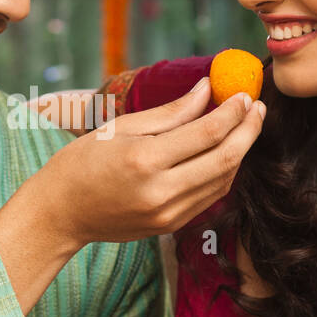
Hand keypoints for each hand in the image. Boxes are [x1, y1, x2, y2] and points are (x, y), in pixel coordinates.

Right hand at [31, 77, 265, 247]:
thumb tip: (207, 90)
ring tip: (245, 125)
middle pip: (225, 158)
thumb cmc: (80, 163)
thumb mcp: (119, 128)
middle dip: (248, 130)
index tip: (244, 93)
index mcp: (144, 160)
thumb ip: (169, 112)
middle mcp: (160, 191)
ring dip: (240, 151)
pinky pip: (210, 196)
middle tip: (257, 107)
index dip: (233, 111)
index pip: (206, 132)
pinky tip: (224, 151)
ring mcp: (168, 214)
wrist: (59, 214)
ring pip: (223, 180)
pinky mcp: (170, 227)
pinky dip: (223, 172)